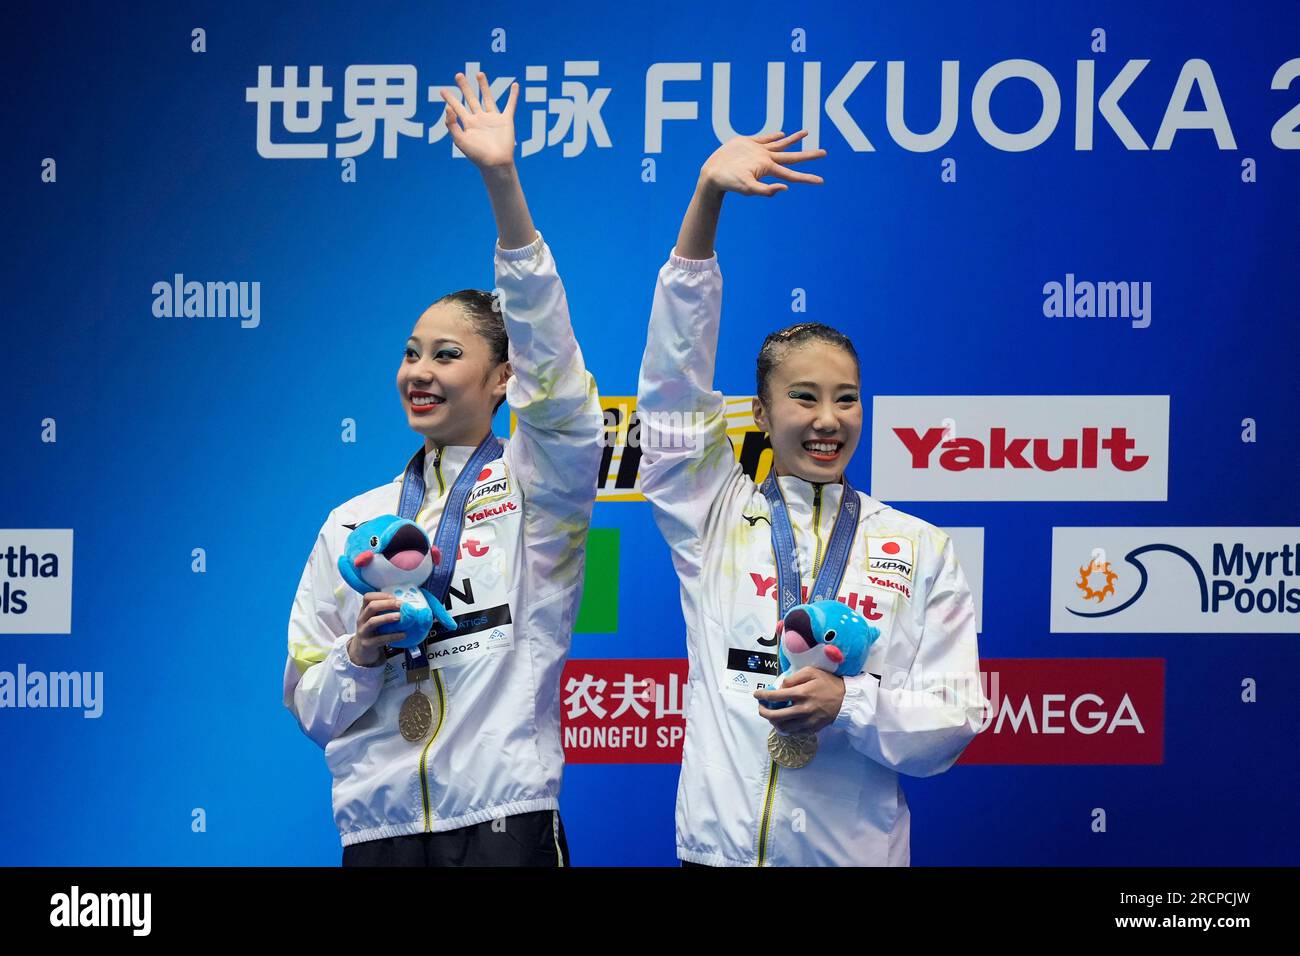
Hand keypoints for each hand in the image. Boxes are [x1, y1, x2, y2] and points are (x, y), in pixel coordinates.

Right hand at [348, 592, 401, 666]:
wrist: (362, 652)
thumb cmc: (373, 632)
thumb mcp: (375, 620)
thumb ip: (384, 612)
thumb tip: (406, 606)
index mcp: (364, 612)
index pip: (367, 598)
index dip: (381, 595)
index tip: (394, 597)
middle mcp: (361, 620)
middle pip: (371, 607)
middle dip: (387, 604)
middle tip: (401, 605)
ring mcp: (363, 632)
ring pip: (373, 622)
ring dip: (388, 617)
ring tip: (400, 617)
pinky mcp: (368, 644)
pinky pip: (380, 639)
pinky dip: (393, 636)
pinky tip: (403, 634)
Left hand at [440, 71, 518, 169]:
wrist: (495, 163)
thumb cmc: (477, 155)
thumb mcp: (460, 141)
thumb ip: (451, 125)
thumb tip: (448, 108)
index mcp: (468, 124)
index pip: (457, 107)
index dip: (450, 99)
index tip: (442, 90)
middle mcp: (480, 119)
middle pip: (471, 99)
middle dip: (464, 87)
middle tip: (458, 75)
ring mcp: (493, 119)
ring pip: (488, 98)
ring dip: (484, 86)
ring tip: (479, 74)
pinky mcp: (506, 120)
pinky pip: (510, 105)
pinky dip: (513, 95)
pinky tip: (515, 85)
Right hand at [698, 130, 825, 197]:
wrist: (712, 173)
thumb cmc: (729, 183)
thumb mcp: (748, 188)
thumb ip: (765, 190)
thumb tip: (785, 189)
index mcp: (769, 169)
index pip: (792, 174)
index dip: (807, 178)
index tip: (821, 181)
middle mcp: (767, 160)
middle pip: (792, 156)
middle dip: (808, 155)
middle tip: (824, 153)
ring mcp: (758, 151)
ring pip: (781, 144)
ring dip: (794, 140)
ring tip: (807, 133)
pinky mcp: (748, 143)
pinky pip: (765, 138)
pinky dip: (774, 136)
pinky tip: (781, 134)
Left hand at [754, 667, 845, 734]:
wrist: (846, 700)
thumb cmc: (828, 683)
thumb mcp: (812, 672)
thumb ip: (794, 677)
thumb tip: (780, 686)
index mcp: (802, 693)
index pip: (775, 697)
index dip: (762, 696)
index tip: (756, 695)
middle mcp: (803, 709)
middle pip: (775, 716)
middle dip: (763, 712)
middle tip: (760, 708)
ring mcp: (807, 721)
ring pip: (783, 727)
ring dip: (773, 721)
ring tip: (771, 715)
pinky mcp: (812, 729)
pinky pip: (794, 731)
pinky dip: (786, 727)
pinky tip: (785, 721)